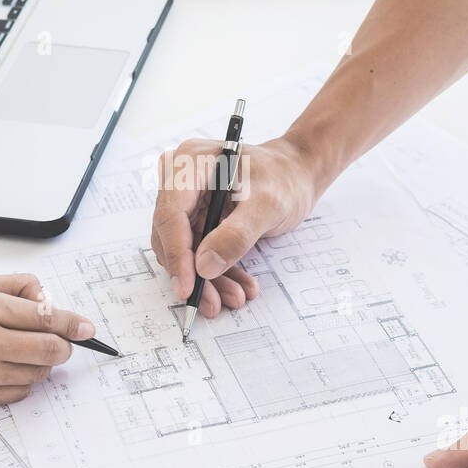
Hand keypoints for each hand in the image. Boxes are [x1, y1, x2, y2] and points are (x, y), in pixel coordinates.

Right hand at [0, 273, 95, 408]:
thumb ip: (5, 287)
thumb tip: (42, 296)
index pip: (45, 315)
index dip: (73, 323)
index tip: (86, 328)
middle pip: (50, 350)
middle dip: (62, 346)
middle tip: (61, 343)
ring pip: (36, 374)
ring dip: (39, 364)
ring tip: (23, 353)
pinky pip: (16, 394)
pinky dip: (21, 382)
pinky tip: (7, 370)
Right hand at [151, 136, 320, 316]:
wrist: (296, 174)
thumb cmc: (284, 177)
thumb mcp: (266, 204)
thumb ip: (236, 235)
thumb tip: (204, 267)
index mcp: (190, 164)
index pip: (170, 215)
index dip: (176, 254)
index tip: (187, 287)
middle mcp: (181, 181)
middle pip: (172, 237)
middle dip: (194, 274)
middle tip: (214, 302)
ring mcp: (188, 201)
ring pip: (185, 251)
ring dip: (208, 279)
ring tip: (235, 296)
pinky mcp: (198, 218)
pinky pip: (199, 252)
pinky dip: (217, 272)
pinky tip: (237, 286)